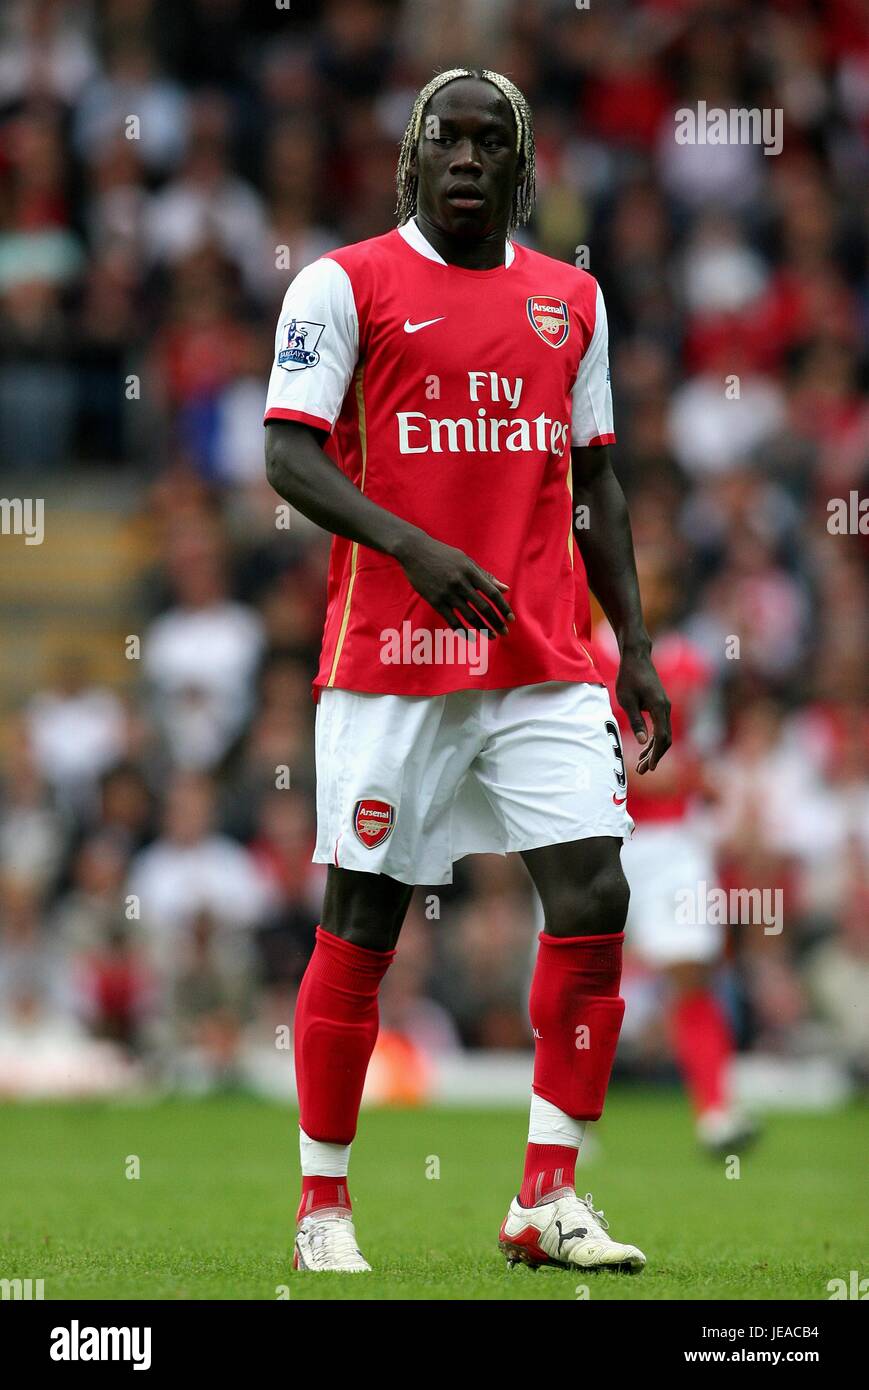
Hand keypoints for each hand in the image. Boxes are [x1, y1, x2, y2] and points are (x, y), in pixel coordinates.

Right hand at [394, 531, 514, 634]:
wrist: (414, 551)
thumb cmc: (442, 554)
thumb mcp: (465, 560)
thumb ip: (484, 575)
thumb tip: (505, 589)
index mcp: (470, 571)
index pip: (492, 593)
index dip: (503, 607)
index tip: (511, 619)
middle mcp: (460, 583)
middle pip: (483, 607)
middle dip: (496, 622)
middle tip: (505, 632)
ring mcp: (447, 593)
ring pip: (469, 616)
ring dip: (483, 628)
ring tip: (492, 636)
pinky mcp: (435, 601)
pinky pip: (452, 620)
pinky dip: (463, 631)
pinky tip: (471, 637)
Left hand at [615, 645, 671, 773]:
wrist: (636, 657)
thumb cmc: (629, 677)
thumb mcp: (627, 700)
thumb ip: (636, 721)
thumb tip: (643, 741)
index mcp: (659, 707)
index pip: (662, 737)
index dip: (656, 754)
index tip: (649, 767)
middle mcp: (666, 708)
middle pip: (665, 739)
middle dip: (654, 756)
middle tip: (643, 771)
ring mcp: (664, 706)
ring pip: (663, 734)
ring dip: (653, 750)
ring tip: (641, 765)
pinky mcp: (660, 705)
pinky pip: (660, 726)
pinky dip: (653, 739)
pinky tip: (644, 748)